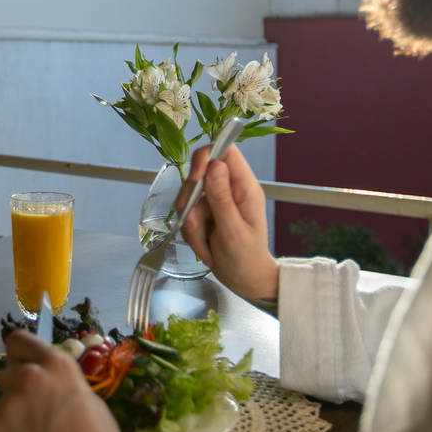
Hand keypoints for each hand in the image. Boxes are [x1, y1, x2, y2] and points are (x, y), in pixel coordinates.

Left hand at [0, 331, 162, 431]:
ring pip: (0, 405)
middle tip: (34, 417)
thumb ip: (62, 386)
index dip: (20, 354)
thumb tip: (47, 383)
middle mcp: (27, 378)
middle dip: (17, 390)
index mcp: (57, 366)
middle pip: (6, 372)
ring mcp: (5, 406)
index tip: (20, 363)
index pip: (19, 341)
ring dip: (11, 418)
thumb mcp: (90, 405)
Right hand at [178, 145, 278, 301]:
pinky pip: (185, 213)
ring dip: (190, 221)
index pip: (225, 151)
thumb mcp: (233, 231)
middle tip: (196, 223)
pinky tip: (203, 244)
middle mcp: (229, 188)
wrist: (244, 280)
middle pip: (198, 173)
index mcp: (244, 187)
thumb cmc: (246, 259)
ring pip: (187, 195)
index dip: (206, 156)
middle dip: (191, 200)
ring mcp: (215, 200)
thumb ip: (222, 199)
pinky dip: (189, 231)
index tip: (194, 177)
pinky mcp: (204, 212)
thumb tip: (215, 165)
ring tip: (205, 242)